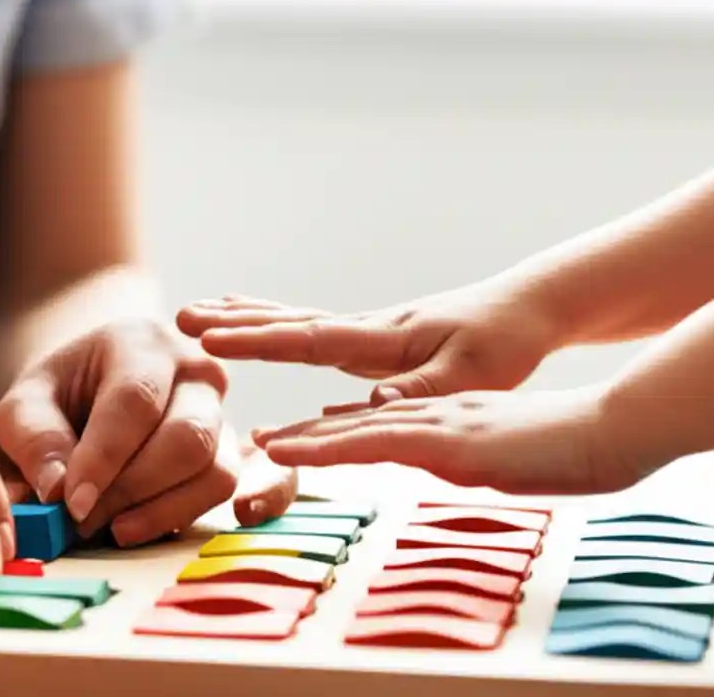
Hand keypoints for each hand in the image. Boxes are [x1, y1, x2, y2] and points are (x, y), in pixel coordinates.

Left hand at [0, 319, 296, 545]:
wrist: (95, 388)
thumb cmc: (61, 396)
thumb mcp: (26, 406)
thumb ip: (34, 441)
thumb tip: (56, 492)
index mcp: (143, 343)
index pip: (135, 401)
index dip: (104, 459)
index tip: (71, 505)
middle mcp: (197, 370)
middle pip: (186, 437)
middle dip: (132, 489)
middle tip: (84, 521)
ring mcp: (224, 411)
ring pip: (217, 469)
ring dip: (167, 510)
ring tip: (117, 529)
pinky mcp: (241, 450)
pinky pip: (270, 479)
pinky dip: (264, 500)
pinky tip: (241, 516)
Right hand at [177, 284, 560, 403]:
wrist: (529, 309)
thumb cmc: (505, 343)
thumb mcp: (471, 375)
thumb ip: (419, 390)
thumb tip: (369, 404)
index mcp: (384, 337)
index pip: (309, 338)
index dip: (259, 340)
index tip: (211, 335)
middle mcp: (368, 328)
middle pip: (290, 322)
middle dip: (236, 321)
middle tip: (184, 315)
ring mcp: (370, 331)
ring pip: (297, 321)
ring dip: (250, 316)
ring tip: (206, 310)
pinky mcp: (378, 341)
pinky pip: (316, 334)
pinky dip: (281, 328)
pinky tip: (269, 333)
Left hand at [254, 388, 651, 494]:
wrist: (615, 428)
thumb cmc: (575, 447)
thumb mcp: (512, 455)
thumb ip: (478, 456)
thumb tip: (457, 463)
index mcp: (451, 423)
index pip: (383, 429)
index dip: (339, 435)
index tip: (300, 442)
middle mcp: (436, 418)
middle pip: (359, 425)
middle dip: (308, 434)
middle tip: (261, 439)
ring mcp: (440, 426)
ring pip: (355, 430)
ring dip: (304, 438)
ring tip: (262, 444)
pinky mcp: (446, 441)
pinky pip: (374, 443)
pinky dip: (327, 447)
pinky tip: (293, 450)